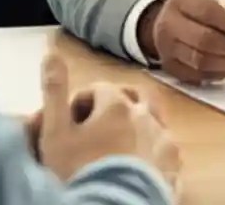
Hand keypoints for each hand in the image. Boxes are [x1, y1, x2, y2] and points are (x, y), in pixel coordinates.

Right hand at [36, 49, 181, 190]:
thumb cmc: (80, 172)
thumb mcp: (56, 132)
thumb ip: (54, 91)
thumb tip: (51, 53)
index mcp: (117, 105)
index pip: (98, 90)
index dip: (80, 104)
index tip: (68, 123)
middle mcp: (146, 117)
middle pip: (134, 99)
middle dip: (117, 106)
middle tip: (97, 126)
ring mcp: (163, 144)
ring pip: (154, 123)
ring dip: (138, 128)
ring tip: (119, 146)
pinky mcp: (173, 170)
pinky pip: (166, 153)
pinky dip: (153, 153)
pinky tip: (140, 166)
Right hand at [141, 0, 224, 83]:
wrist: (166, 23)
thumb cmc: (197, 10)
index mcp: (181, 0)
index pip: (209, 12)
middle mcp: (168, 24)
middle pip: (205, 40)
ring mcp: (166, 49)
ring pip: (201, 62)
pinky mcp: (170, 68)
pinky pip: (198, 75)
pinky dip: (220, 73)